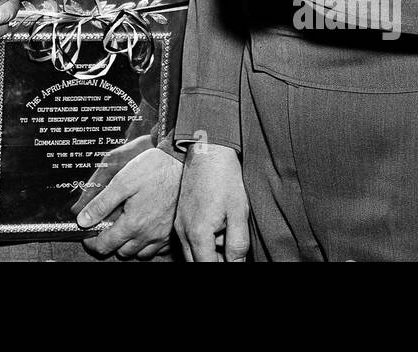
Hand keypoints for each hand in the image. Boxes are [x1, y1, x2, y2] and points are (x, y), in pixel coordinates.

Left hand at [74, 141, 181, 259]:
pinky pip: (157, 249)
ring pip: (140, 253)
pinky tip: (143, 229)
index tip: (88, 234)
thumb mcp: (121, 182)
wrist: (180, 163)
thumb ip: (101, 203)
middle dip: (111, 243)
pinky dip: (147, 244)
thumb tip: (83, 220)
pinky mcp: (172, 231)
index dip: (93, 242)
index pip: (106, 245)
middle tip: (106, 227)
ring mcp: (162, 235)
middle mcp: (148, 234)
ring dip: (129, 245)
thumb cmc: (153, 169)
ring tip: (124, 228)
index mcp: (133, 224)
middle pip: (123, 252)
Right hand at [175, 142, 249, 261]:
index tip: (234, 260)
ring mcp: (179, 223)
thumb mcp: (238, 213)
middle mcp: (183, 231)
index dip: (224, 267)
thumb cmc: (224, 179)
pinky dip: (202, 241)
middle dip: (213, 261)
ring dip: (208, 252)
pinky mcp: (179, 216)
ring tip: (225, 232)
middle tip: (231, 250)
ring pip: (191, 252)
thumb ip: (237, 244)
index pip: (208, 267)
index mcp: (197, 233)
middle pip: (196, 262)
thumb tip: (237, 264)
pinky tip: (217, 225)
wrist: (207, 150)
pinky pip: (188, 239)